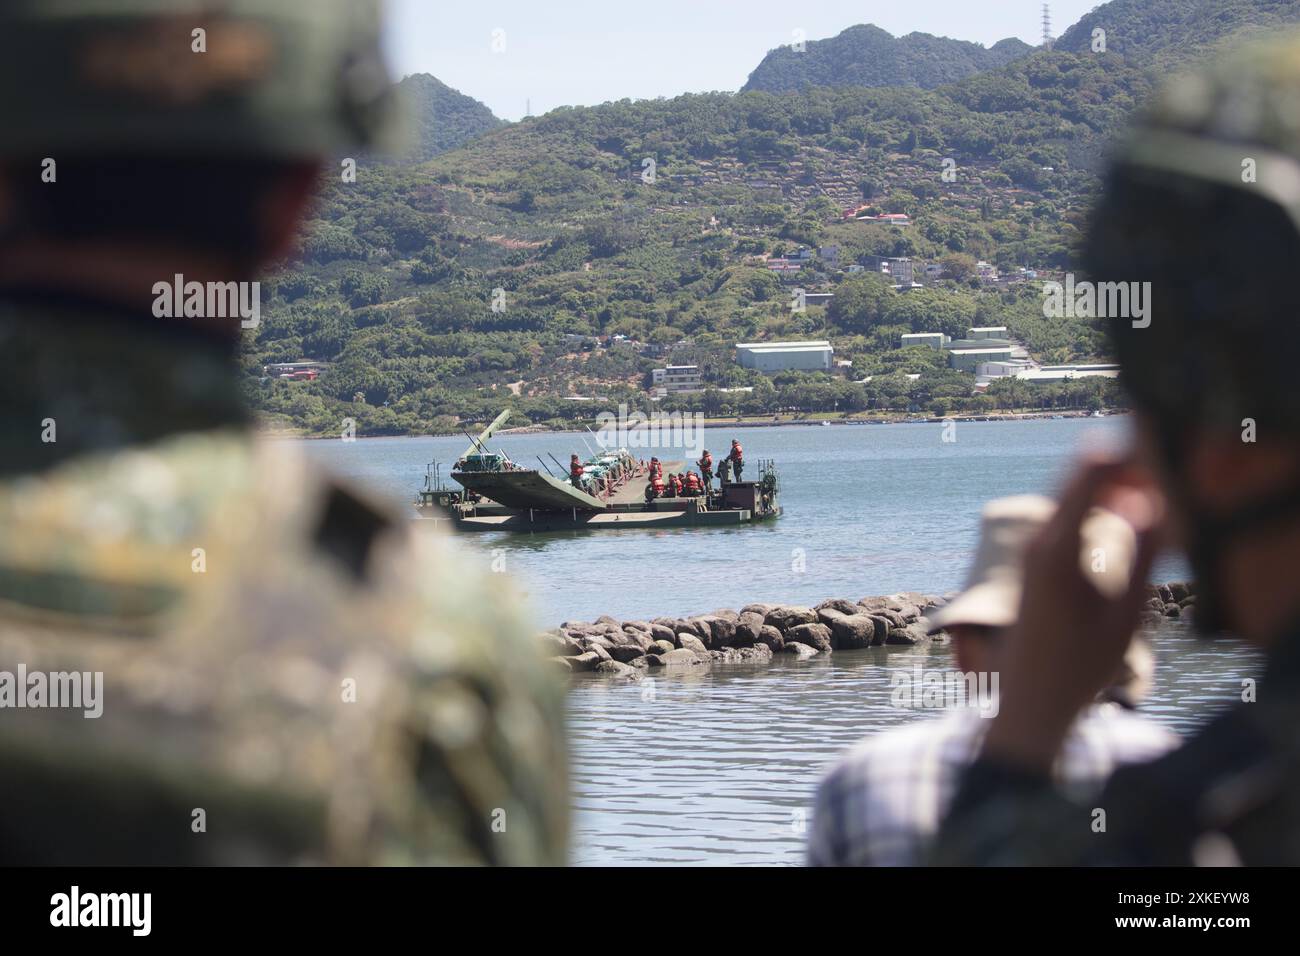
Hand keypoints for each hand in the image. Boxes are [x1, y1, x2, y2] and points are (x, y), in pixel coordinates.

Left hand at [982, 457, 1163, 771]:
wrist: (1030, 701)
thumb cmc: (1082, 666)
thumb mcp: (1126, 614)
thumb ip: (1141, 555)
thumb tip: (1152, 502)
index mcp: (1058, 550)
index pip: (1088, 477)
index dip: (1123, 456)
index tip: (1155, 454)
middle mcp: (1037, 542)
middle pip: (1078, 480)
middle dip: (1118, 468)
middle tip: (1157, 474)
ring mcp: (1031, 550)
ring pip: (1072, 497)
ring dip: (1108, 488)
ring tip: (1146, 495)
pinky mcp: (1034, 561)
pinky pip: (1066, 517)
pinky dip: (1094, 507)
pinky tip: (1122, 514)